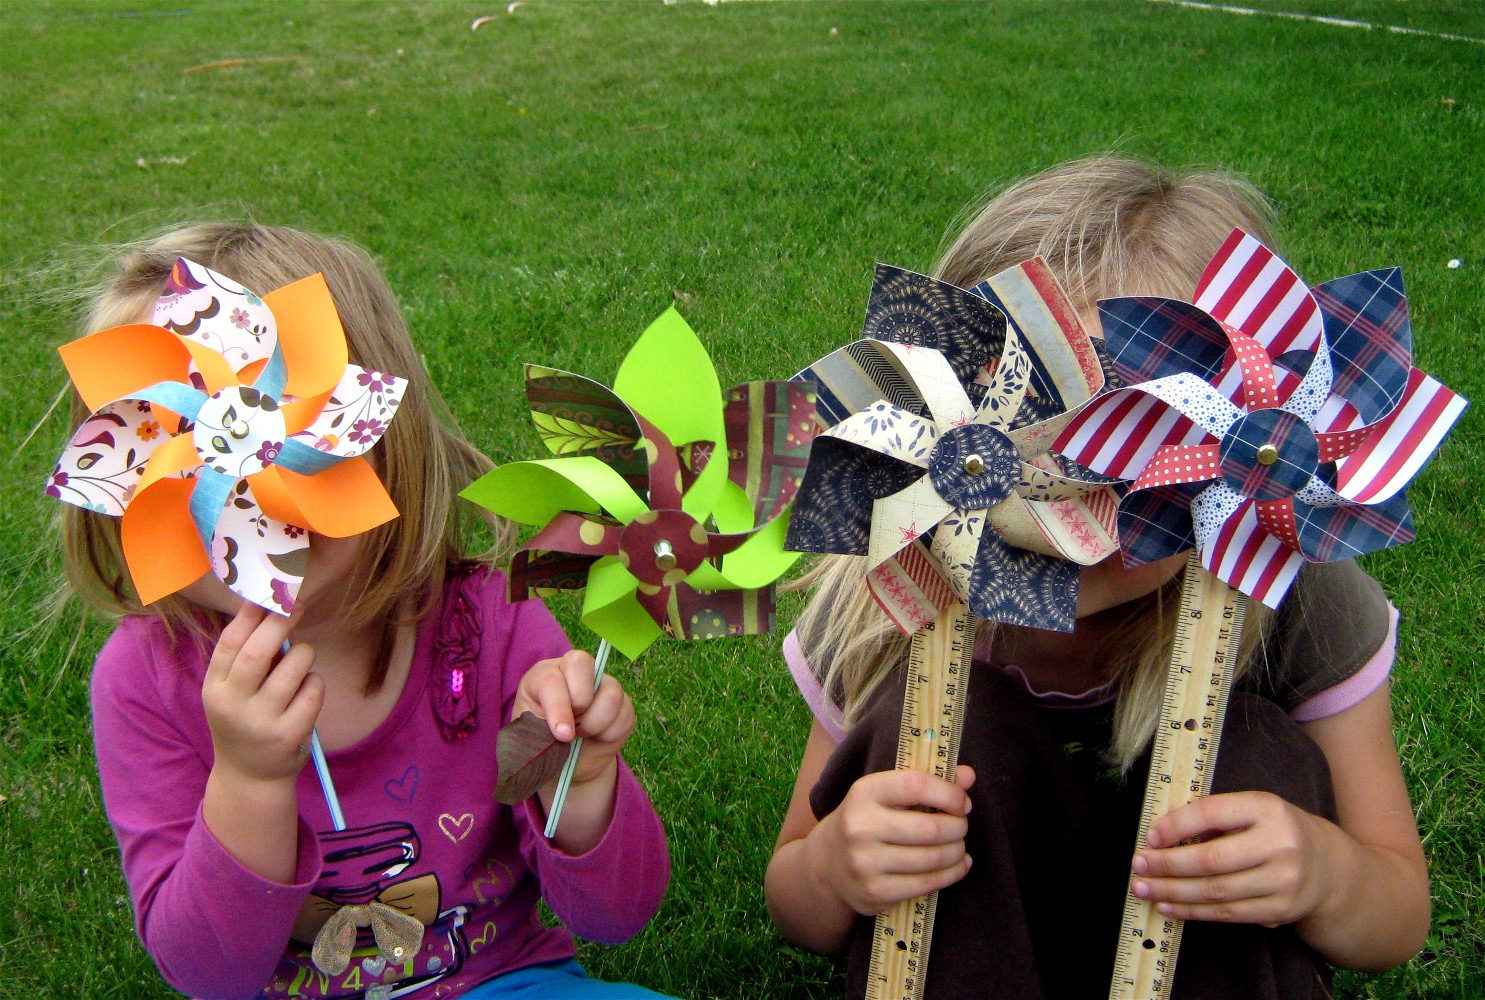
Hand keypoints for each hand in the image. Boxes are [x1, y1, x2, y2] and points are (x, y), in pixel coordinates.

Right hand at [201, 603, 323, 785]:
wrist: (249, 776)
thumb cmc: (244, 719)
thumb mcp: (231, 691)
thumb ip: (245, 657)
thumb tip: (271, 605)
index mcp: (214, 688)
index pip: (230, 643)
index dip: (250, 614)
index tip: (270, 592)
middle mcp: (232, 705)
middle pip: (258, 653)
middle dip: (281, 622)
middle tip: (297, 604)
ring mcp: (260, 722)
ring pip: (294, 668)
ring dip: (304, 654)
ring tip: (300, 660)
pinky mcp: (288, 736)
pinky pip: (313, 691)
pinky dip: (315, 682)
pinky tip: (306, 692)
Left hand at [511, 650, 635, 791]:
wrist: (565, 763)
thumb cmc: (542, 744)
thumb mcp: (531, 736)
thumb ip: (538, 729)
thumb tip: (563, 731)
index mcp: (545, 675)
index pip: (551, 679)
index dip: (558, 706)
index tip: (562, 734)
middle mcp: (574, 672)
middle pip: (582, 663)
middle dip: (579, 702)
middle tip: (571, 726)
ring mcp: (602, 684)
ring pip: (611, 692)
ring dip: (596, 723)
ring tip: (582, 734)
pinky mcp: (622, 704)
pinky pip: (625, 714)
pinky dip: (610, 734)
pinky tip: (597, 737)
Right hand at [810, 766, 974, 915]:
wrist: (827, 864)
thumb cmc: (867, 820)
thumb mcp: (886, 794)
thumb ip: (928, 781)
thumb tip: (969, 775)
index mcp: (863, 793)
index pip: (916, 785)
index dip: (949, 793)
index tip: (961, 801)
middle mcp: (860, 827)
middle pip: (930, 828)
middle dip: (958, 827)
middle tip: (961, 826)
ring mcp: (866, 863)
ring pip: (933, 859)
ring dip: (957, 851)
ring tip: (958, 846)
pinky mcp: (875, 893)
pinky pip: (927, 884)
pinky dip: (951, 874)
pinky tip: (957, 865)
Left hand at [1131, 790, 1332, 926]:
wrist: (1328, 867)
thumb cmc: (1274, 831)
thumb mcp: (1253, 810)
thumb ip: (1215, 818)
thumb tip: (1161, 836)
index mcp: (1267, 808)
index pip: (1212, 813)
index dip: (1176, 826)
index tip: (1149, 837)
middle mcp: (1279, 844)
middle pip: (1211, 859)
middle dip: (1167, 864)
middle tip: (1138, 865)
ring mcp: (1283, 880)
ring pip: (1215, 891)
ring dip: (1172, 891)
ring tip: (1144, 887)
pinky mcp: (1280, 910)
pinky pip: (1226, 913)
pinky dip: (1192, 911)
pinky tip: (1169, 905)